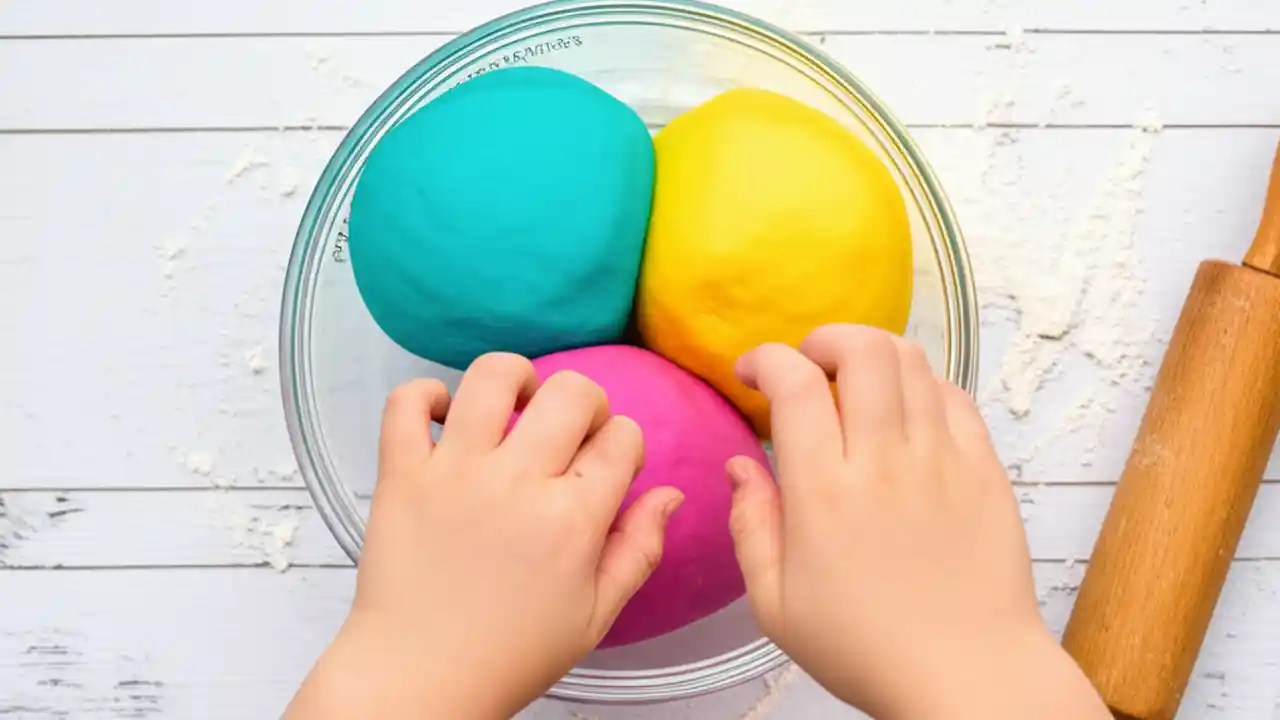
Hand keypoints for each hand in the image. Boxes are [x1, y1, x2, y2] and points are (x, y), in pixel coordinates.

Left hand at [287, 353, 682, 719]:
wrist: (419, 679)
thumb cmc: (507, 655)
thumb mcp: (595, 616)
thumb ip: (639, 550)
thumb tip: (671, 495)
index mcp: (572, 520)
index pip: (622, 438)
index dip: (624, 443)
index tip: (610, 463)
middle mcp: (517, 483)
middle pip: (572, 392)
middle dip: (587, 401)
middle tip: (573, 429)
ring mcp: (454, 472)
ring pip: (493, 376)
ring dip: (516, 378)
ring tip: (517, 403)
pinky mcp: (402, 474)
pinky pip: (407, 403)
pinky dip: (425, 395)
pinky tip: (446, 415)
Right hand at [726, 325, 1106, 718]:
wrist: (967, 676)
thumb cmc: (865, 648)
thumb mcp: (775, 605)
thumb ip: (751, 526)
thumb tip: (740, 466)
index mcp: (824, 493)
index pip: (796, 383)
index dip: (767, 358)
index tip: (752, 371)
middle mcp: (885, 462)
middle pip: (862, 349)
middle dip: (825, 338)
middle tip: (809, 364)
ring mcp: (942, 460)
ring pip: (912, 362)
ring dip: (874, 354)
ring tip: (855, 381)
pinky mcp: (984, 469)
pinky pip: (955, 396)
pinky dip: (922, 385)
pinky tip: (905, 411)